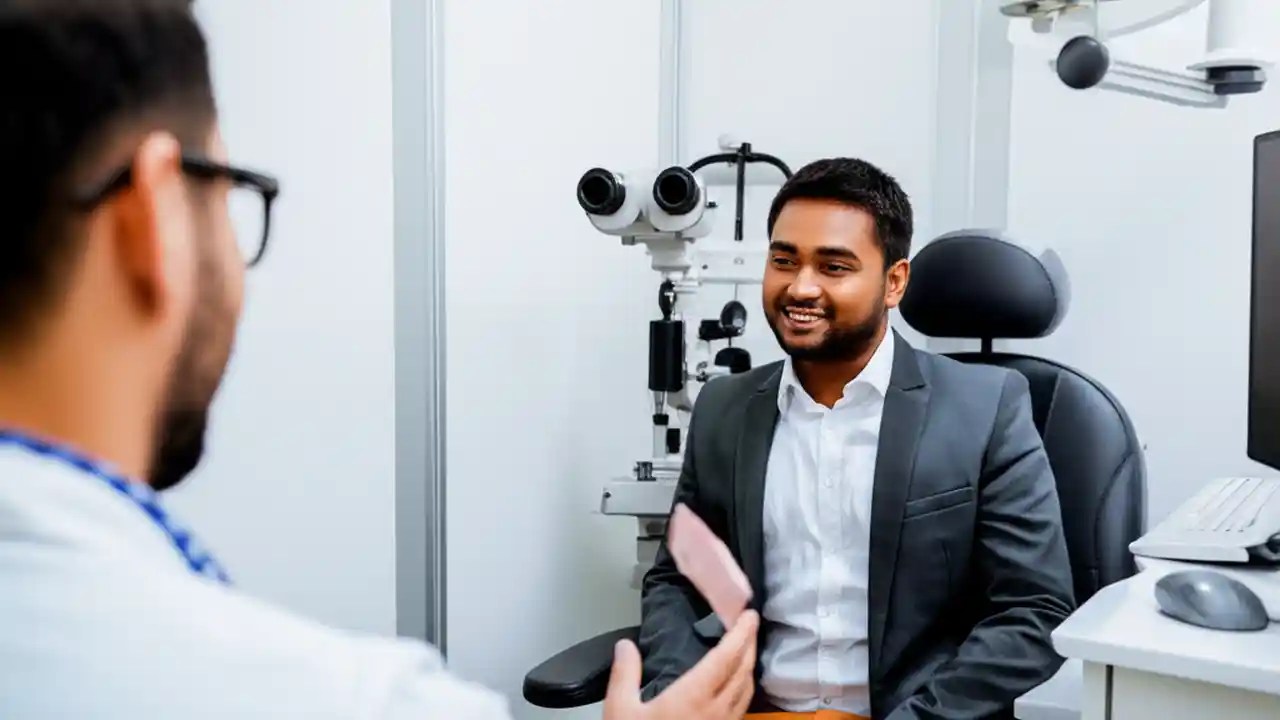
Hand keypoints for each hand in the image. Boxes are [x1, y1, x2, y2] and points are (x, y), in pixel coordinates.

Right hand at [602, 610, 758, 719]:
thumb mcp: (620, 711)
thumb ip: (624, 675)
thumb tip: (625, 646)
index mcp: (694, 697)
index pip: (726, 657)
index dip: (741, 634)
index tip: (749, 615)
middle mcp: (717, 711)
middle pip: (743, 670)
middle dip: (749, 644)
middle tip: (750, 624)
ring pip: (746, 690)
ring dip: (748, 665)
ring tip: (745, 648)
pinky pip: (741, 707)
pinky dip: (743, 687)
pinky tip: (734, 686)